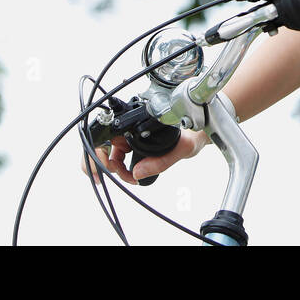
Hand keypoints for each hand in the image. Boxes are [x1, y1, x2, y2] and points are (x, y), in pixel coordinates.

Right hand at [81, 128, 208, 184]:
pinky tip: (132, 176)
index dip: (98, 150)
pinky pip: (120, 158)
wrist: (202, 129)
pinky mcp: (135, 144)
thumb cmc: (194, 131)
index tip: (105, 167)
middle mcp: (131, 127)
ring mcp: (131, 136)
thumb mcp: (183, 148)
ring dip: (114, 168)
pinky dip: (121, 170)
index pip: (106, 133)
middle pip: (103, 144)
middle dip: (102, 162)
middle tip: (113, 176)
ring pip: (110, 153)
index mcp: (137, 122)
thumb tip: (138, 172)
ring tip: (130, 177)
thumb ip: (161, 161)